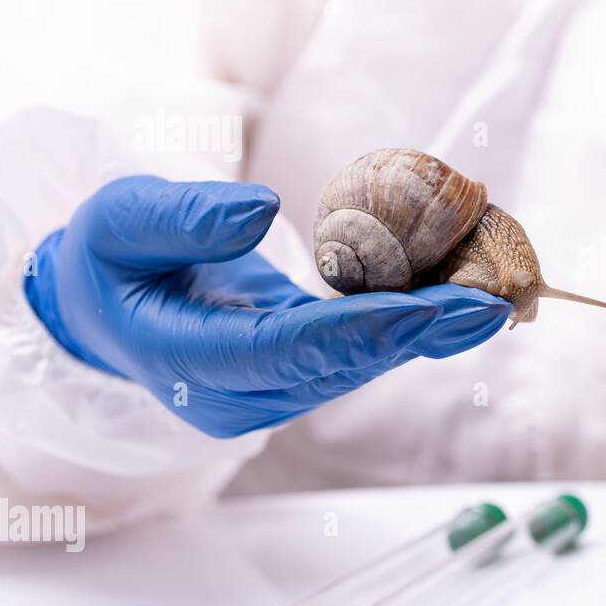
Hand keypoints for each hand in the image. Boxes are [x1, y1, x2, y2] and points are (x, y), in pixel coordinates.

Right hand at [24, 176, 509, 436]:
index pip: (282, 353)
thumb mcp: (117, 221)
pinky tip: (464, 297)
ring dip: (431, 330)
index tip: (426, 308)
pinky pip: (362, 352)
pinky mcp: (297, 380)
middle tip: (496, 300)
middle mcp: (237, 395)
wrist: (108, 310)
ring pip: (361, 364)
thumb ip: (179, 219)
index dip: (358, 332)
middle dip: (422, 332)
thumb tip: (262, 209)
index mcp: (186, 363)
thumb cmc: (112, 259)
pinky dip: (413, 323)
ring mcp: (270, 396)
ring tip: (497, 292)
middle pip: (341, 365)